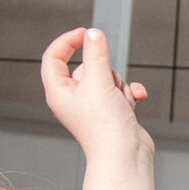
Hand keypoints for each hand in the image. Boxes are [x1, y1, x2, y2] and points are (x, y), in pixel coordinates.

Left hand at [40, 25, 154, 189]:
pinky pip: (120, 91)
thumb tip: (93, 34)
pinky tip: (135, 98)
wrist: (125, 156)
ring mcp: (92, 106)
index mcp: (59, 92)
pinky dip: (128, 93)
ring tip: (120, 100)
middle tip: (107, 83)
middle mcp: (73, 99)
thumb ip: (96, 53)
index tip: (85, 33)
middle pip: (86, 66)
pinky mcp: (110, 111)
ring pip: (106, 77)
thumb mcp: (98, 80)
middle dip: (104, 70)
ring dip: (119, 84)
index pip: (53, 57)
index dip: (67, 41)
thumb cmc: (104, 127)